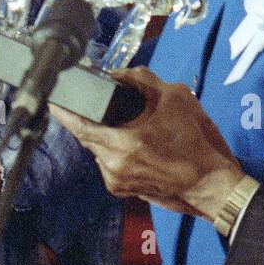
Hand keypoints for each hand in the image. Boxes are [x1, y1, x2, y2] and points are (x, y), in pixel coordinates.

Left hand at [50, 67, 243, 219]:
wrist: (212, 184)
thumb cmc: (197, 143)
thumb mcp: (175, 99)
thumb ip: (142, 80)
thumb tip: (118, 74)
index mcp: (123, 145)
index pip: (80, 126)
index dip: (63, 112)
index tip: (52, 99)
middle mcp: (114, 167)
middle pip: (88, 137)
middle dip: (89, 119)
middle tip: (94, 104)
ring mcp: (118, 181)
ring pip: (99, 151)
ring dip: (105, 136)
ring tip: (127, 125)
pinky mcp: (124, 190)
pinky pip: (109, 164)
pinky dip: (115, 151)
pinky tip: (133, 143)